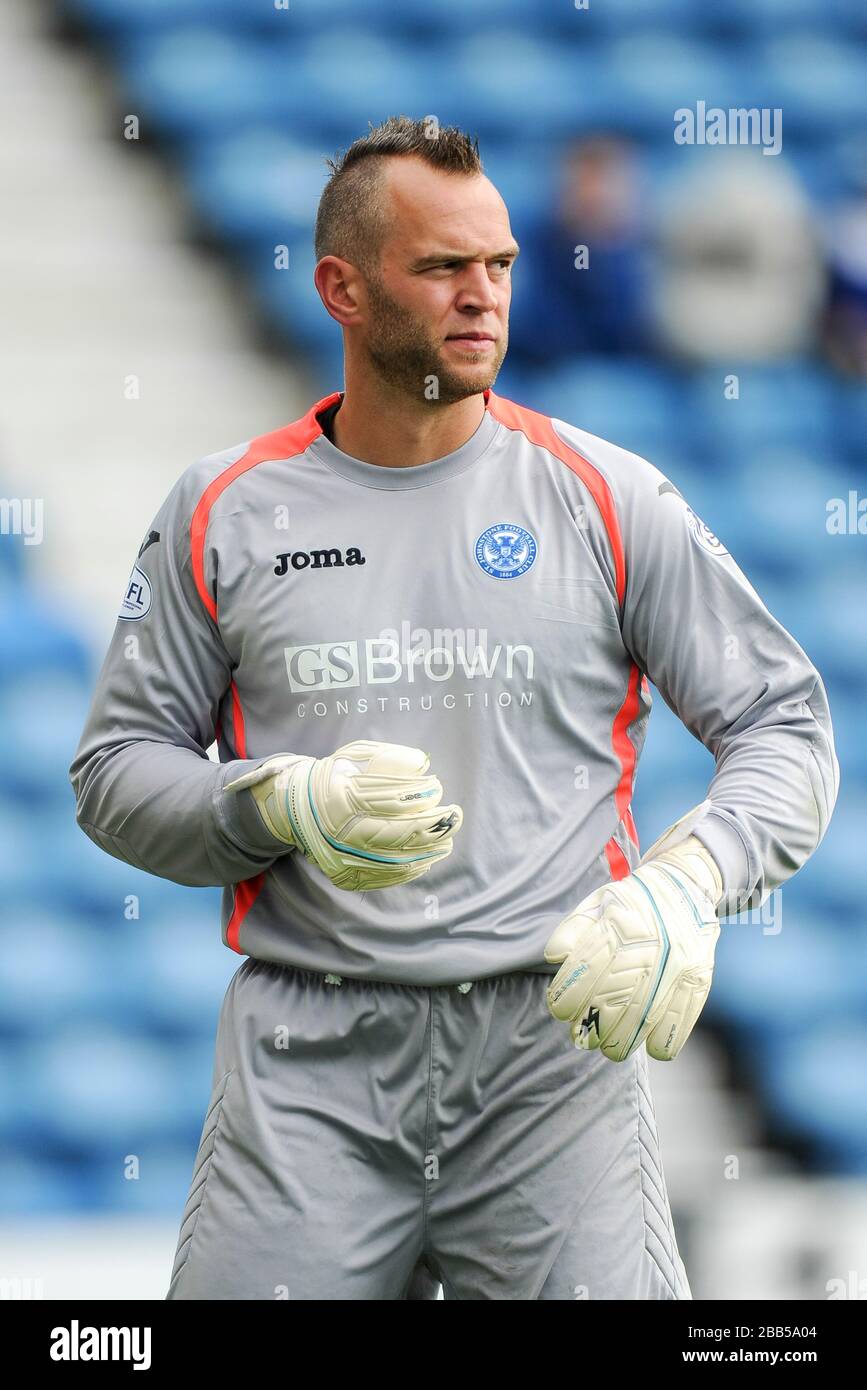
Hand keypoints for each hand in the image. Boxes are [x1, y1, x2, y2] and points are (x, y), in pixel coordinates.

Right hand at [224, 739, 462, 891]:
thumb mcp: (354, 757)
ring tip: (448, 839)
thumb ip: (388, 758)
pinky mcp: (345, 876)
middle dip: (432, 826)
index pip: (391, 800)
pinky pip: (384, 877)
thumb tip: (423, 764)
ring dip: (428, 851)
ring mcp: (341, 859)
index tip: (437, 788)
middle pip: (397, 834)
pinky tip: (426, 858)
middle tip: (455, 816)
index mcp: (341, 799)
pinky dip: (410, 869)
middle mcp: (340, 833)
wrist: (295, 808)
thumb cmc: (332, 777)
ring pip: (394, 860)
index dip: (419, 795)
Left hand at [544, 814, 722, 1062]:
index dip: (566, 999)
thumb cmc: (633, 900)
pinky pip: (679, 1023)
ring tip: (608, 1046)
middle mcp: (648, 948)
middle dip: (589, 1028)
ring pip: (642, 1021)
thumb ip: (573, 929)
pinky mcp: (698, 980)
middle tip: (580, 1035)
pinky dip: (661, 1044)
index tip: (560, 1010)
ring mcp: (676, 967)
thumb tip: (554, 956)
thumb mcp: (598, 902)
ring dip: (620, 1044)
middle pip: (611, 1003)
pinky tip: (647, 1044)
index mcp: (619, 926)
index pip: (584, 973)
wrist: (685, 886)